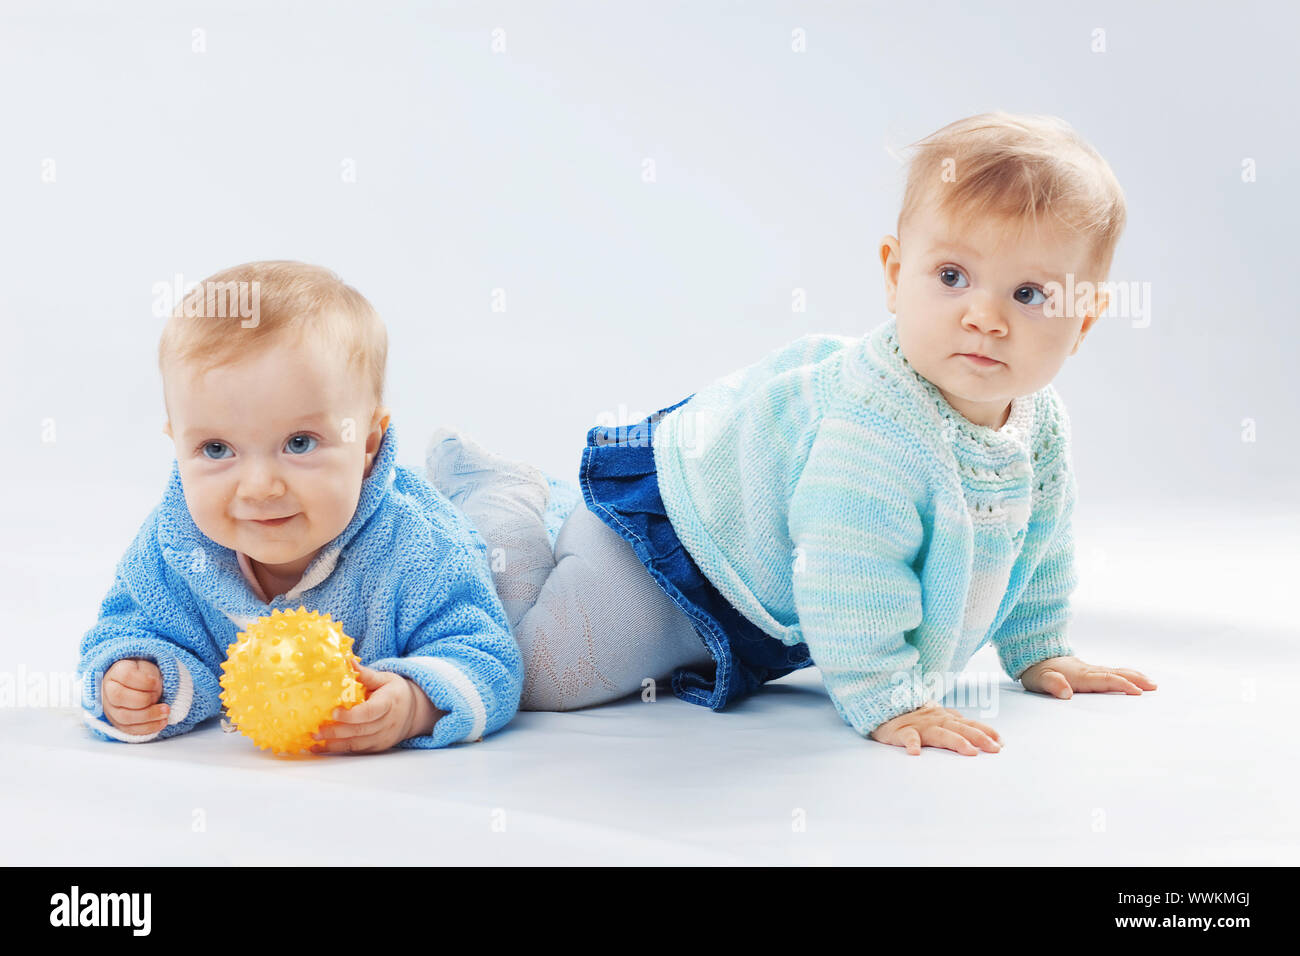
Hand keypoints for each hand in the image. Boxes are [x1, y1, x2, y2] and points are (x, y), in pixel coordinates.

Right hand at [102, 658, 168, 733]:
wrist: (138, 685)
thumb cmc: (143, 675)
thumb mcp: (148, 668)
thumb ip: (150, 677)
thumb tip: (155, 691)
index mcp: (116, 672)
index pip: (126, 676)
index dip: (144, 681)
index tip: (157, 683)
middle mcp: (108, 691)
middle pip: (120, 697)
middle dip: (145, 701)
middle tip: (164, 702)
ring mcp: (110, 709)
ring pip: (124, 717)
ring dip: (148, 717)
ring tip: (166, 713)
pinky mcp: (117, 723)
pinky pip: (129, 729)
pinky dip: (147, 728)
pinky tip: (162, 723)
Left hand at [309, 663, 420, 754]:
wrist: (415, 711)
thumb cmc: (395, 692)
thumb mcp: (385, 678)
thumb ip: (365, 674)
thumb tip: (346, 661)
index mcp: (389, 703)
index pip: (369, 712)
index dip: (351, 715)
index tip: (333, 711)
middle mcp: (387, 723)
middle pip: (359, 730)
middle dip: (336, 731)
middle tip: (315, 730)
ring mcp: (383, 737)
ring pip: (356, 743)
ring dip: (334, 743)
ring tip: (314, 741)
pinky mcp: (378, 746)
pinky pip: (357, 750)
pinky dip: (339, 749)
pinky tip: (323, 746)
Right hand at [869, 701, 1001, 755]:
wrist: (886, 706)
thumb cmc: (918, 718)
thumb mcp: (941, 719)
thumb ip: (959, 726)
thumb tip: (988, 739)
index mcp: (947, 718)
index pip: (970, 724)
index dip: (986, 732)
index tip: (1001, 743)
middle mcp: (937, 720)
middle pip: (961, 729)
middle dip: (979, 738)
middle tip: (995, 749)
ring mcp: (920, 725)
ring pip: (940, 733)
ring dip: (956, 741)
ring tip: (970, 751)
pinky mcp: (901, 731)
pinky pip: (907, 737)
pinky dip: (912, 743)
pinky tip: (915, 752)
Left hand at [1019, 655, 1157, 698]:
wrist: (1032, 657)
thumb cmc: (1036, 671)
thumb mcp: (1038, 680)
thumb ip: (1052, 684)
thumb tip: (1066, 693)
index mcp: (1079, 675)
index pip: (1104, 679)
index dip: (1121, 685)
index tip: (1137, 691)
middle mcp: (1088, 671)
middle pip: (1115, 673)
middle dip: (1136, 679)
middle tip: (1154, 686)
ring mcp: (1089, 669)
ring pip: (1115, 672)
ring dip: (1134, 676)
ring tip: (1151, 683)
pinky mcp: (1088, 671)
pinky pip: (1110, 673)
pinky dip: (1125, 675)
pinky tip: (1131, 680)